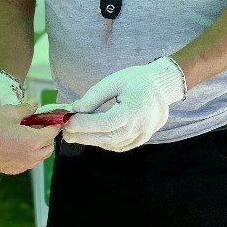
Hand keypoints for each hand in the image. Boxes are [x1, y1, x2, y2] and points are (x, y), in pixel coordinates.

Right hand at [0, 102, 57, 173]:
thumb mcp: (9, 112)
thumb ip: (26, 109)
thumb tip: (35, 104)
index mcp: (33, 141)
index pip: (52, 133)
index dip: (54, 123)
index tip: (53, 117)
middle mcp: (30, 157)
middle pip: (49, 147)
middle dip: (48, 136)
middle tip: (39, 124)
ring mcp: (22, 166)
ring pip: (40, 157)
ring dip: (40, 146)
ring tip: (29, 134)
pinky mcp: (12, 170)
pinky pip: (28, 163)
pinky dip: (30, 154)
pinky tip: (19, 144)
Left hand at [62, 57, 186, 151]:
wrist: (162, 87)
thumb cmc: (137, 80)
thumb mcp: (114, 81)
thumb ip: (94, 96)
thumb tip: (75, 110)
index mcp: (134, 110)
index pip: (105, 123)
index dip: (84, 125)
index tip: (67, 122)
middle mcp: (139, 127)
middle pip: (106, 137)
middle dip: (83, 136)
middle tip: (65, 132)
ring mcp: (141, 136)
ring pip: (111, 144)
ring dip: (91, 140)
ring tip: (73, 133)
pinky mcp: (140, 140)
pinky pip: (118, 146)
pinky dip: (103, 142)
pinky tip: (91, 135)